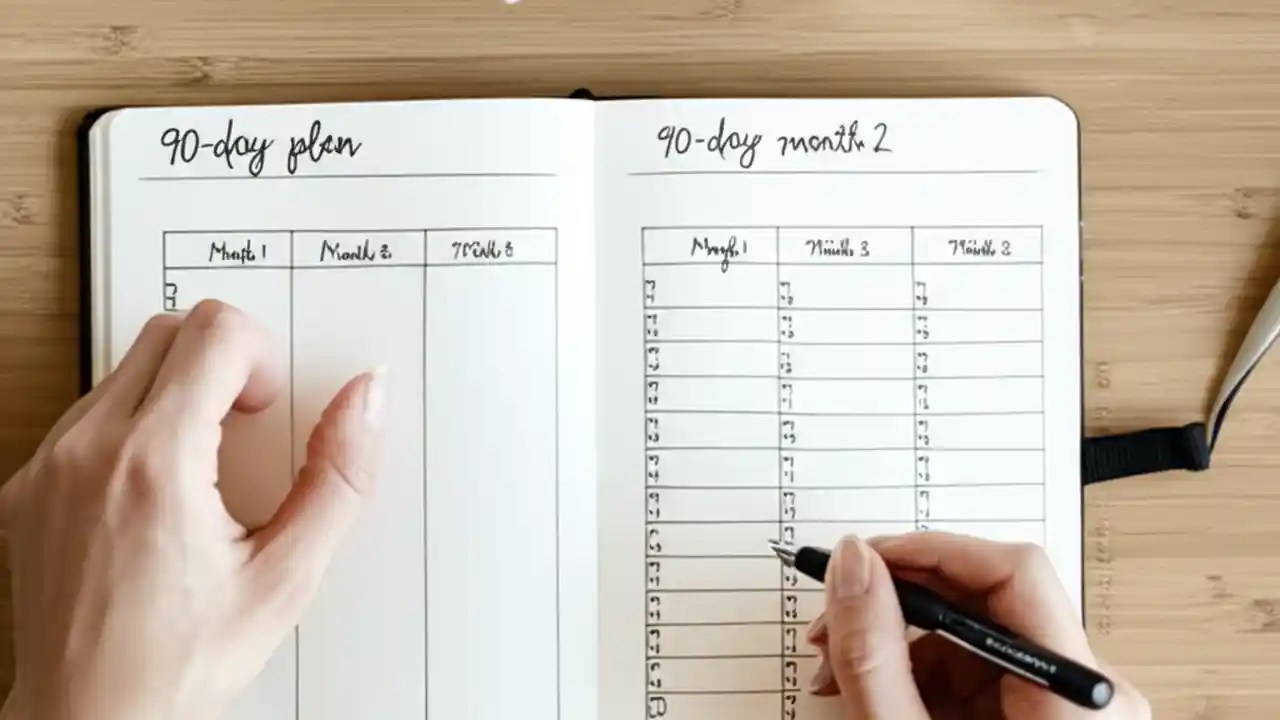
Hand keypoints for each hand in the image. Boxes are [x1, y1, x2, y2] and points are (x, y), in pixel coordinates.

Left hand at [0, 301, 383, 719]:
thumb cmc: (179, 665)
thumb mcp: (287, 577)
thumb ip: (338, 478)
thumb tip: (366, 399)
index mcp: (156, 463)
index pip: (216, 330)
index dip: (262, 356)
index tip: (266, 407)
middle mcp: (87, 451)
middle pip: (168, 330)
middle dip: (222, 361)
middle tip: (244, 428)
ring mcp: (46, 466)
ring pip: (124, 368)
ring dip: (176, 393)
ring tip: (203, 469)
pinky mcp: (24, 487)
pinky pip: (86, 414)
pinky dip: (131, 427)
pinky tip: (157, 493)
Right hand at [807, 533, 1149, 718]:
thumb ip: (875, 653)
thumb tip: (853, 564)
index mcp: (1079, 697)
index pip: (1013, 571)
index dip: (931, 550)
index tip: (868, 557)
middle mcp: (1089, 695)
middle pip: (987, 601)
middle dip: (898, 604)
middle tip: (836, 616)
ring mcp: (1069, 709)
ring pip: (973, 637)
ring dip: (898, 644)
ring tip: (840, 669)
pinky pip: (977, 672)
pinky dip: (918, 675)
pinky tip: (873, 687)